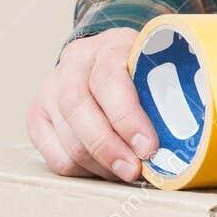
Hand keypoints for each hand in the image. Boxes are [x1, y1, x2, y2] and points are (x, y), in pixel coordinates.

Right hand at [28, 28, 157, 179]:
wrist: (108, 64)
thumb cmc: (143, 76)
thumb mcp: (159, 74)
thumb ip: (167, 98)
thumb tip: (180, 146)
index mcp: (110, 45)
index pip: (109, 79)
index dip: (127, 118)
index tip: (148, 148)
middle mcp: (74, 61)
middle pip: (78, 108)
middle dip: (108, 147)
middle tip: (133, 171)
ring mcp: (51, 87)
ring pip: (68, 137)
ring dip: (98, 164)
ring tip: (124, 172)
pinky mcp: (36, 114)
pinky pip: (54, 154)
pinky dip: (81, 169)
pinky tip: (102, 168)